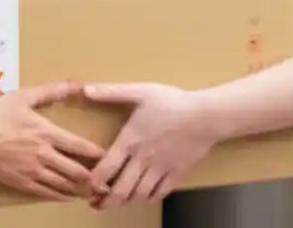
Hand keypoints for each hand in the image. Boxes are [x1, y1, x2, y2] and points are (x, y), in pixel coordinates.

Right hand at [0, 81, 104, 200]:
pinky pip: (46, 193)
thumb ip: (51, 91)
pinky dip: (60, 196)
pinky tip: (67, 197)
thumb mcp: (23, 97)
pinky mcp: (21, 183)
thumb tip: (75, 84)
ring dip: (79, 189)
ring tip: (92, 192)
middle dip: (93, 177)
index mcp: (47, 133)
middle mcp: (44, 155)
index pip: (79, 146)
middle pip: (76, 170)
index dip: (97, 154)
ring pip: (63, 184)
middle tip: (106, 181)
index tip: (108, 156)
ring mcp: (33, 171)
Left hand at [82, 83, 217, 208]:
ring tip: (117, 202)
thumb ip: (111, 92)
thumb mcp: (140, 91)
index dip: (93, 181)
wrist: (206, 115)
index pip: (106, 169)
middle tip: (97, 203)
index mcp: (130, 140)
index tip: (87, 185)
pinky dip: (148, 199)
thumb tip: (86, 89)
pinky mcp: (176, 173)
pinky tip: (143, 196)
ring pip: (138, 195)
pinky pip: (159, 194)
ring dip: (125, 202)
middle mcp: (143, 159)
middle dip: (106, 200)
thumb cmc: (172, 101)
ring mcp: (160, 169)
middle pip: (120, 190)